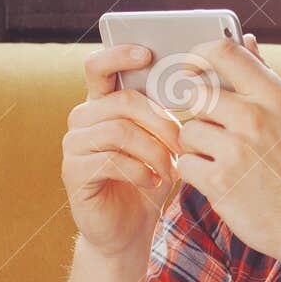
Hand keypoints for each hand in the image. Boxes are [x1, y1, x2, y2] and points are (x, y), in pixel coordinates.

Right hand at [62, 43, 183, 258]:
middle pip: (123, 101)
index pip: (100, 67)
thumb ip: (176, 113)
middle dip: (162, 122)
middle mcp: (83, 118)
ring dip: (155, 151)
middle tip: (184, 145)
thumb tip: (208, 78)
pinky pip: (110, 160)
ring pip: (119, 130)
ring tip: (171, 170)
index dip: (119, 55)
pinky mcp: (73, 172)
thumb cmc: (153, 178)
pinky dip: (140, 172)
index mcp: (104, 104)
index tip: (147, 53)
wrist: (129, 228)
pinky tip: (154, 183)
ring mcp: (74, 144)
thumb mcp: (169, 144)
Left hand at [175, 33, 280, 269]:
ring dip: (198, 147)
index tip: (193, 67)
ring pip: (188, 131)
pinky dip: (196, 173)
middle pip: (197, 94)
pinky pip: (185, 163)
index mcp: (277, 98)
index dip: (199, 54)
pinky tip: (219, 180)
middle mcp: (255, 118)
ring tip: (223, 161)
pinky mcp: (220, 182)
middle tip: (215, 131)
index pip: (224, 52)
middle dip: (199, 113)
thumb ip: (269, 79)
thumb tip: (247, 40)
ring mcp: (236, 151)